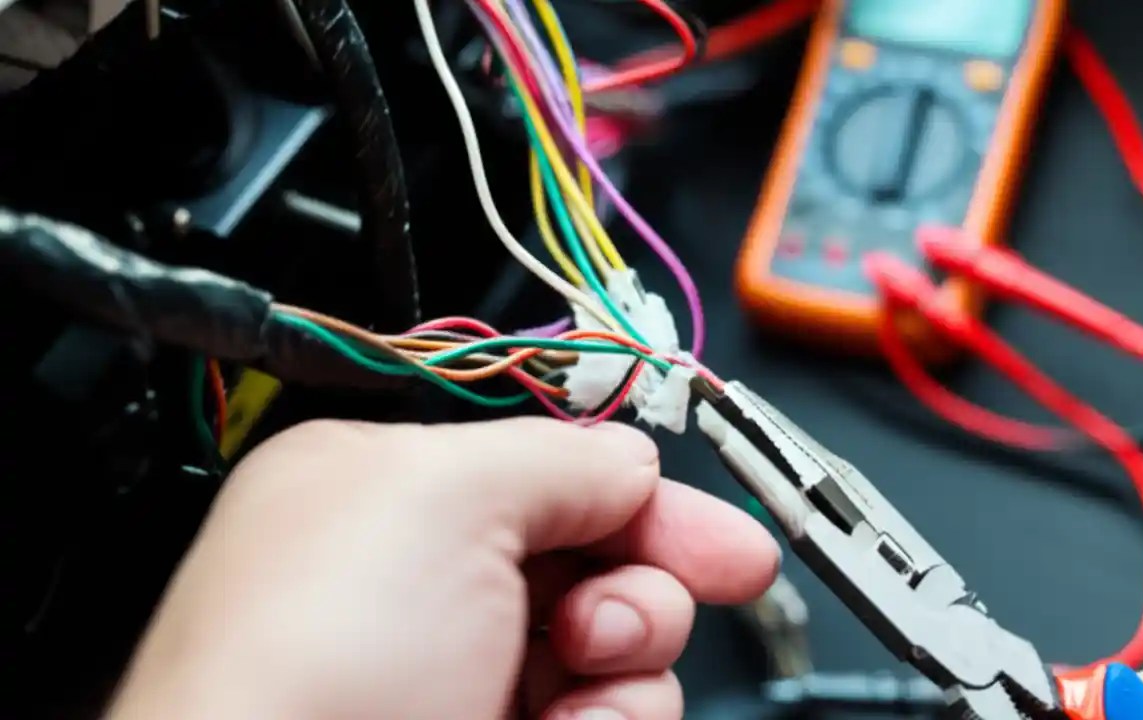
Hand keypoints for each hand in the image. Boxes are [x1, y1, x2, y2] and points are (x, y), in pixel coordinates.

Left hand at [106, 418, 779, 719]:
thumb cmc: (301, 675)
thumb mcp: (441, 500)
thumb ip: (556, 456)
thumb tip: (628, 463)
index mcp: (390, 496)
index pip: (553, 472)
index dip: (642, 498)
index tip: (721, 540)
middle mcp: (427, 587)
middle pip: (600, 559)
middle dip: (640, 585)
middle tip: (615, 623)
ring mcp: (464, 677)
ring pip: (620, 649)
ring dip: (626, 664)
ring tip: (577, 685)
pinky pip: (611, 717)